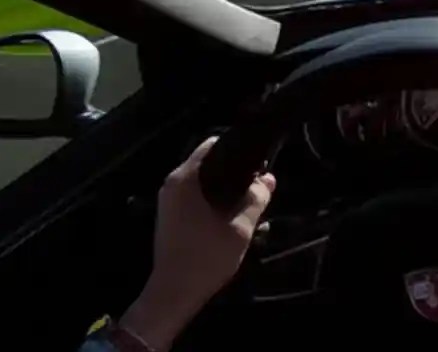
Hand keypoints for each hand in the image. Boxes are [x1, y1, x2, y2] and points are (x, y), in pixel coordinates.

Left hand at [120, 137, 275, 348]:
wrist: (174, 292)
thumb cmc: (207, 256)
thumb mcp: (241, 227)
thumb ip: (257, 198)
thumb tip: (269, 178)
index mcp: (186, 179)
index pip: (213, 145)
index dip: (239, 149)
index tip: (259, 162)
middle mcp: (173, 183)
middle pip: (208, 163)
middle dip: (234, 171)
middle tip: (259, 185)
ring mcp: (168, 200)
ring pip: (203, 181)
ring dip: (225, 188)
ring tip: (249, 201)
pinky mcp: (169, 215)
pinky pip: (195, 196)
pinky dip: (213, 199)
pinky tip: (232, 215)